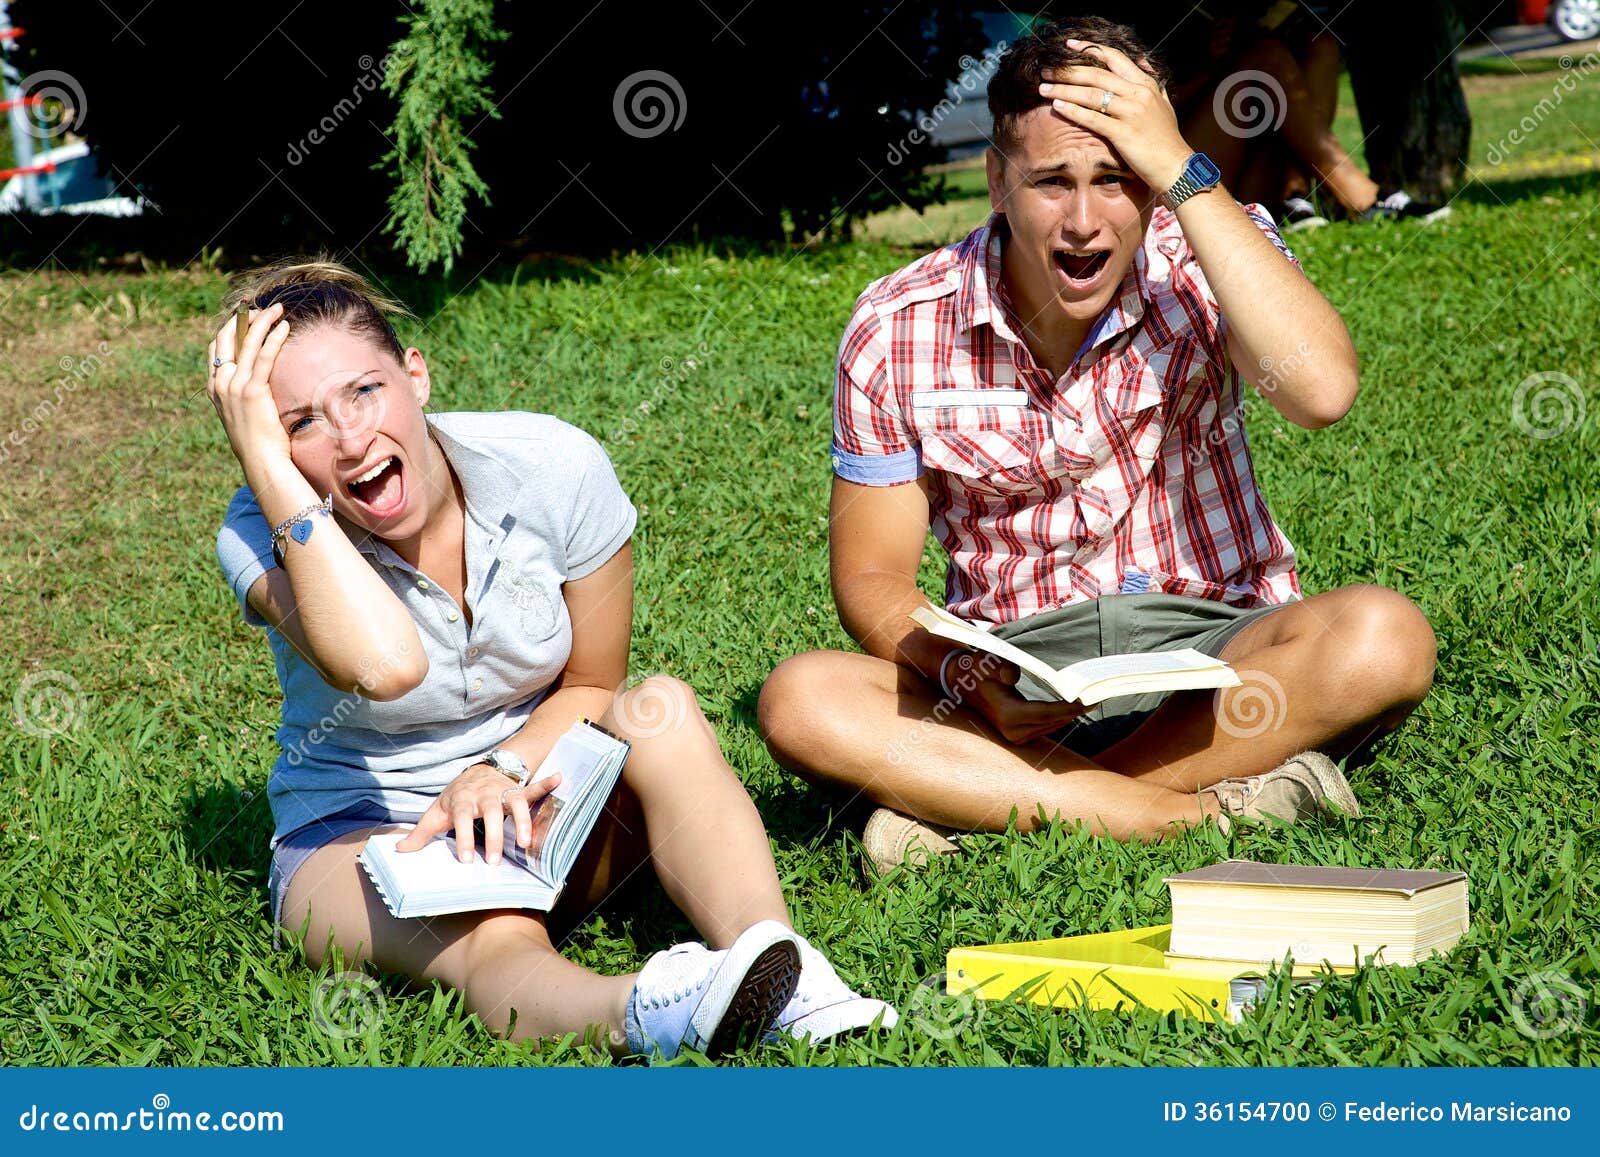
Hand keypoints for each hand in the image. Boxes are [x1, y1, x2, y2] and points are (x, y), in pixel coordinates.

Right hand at [206, 302, 293, 482]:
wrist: (260, 461)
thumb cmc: (258, 440)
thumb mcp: (244, 412)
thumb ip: (244, 394)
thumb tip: (259, 380)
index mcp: (215, 387)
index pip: (217, 347)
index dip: (230, 327)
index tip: (246, 315)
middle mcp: (221, 383)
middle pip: (228, 338)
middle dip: (244, 317)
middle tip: (263, 307)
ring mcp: (235, 386)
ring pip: (247, 342)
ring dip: (263, 320)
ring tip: (278, 309)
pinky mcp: (253, 391)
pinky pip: (264, 356)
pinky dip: (274, 338)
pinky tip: (285, 326)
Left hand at [395, 762, 561, 864]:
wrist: (474, 772)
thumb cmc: (456, 797)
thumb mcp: (436, 812)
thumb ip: (421, 832)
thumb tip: (399, 850)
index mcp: (462, 800)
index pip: (462, 818)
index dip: (463, 837)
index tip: (466, 860)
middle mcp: (484, 794)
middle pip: (490, 812)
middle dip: (494, 836)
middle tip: (493, 862)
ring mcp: (502, 791)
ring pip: (514, 803)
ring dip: (522, 822)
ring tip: (527, 843)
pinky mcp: (517, 790)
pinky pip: (533, 787)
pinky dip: (546, 783)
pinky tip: (559, 779)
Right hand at [944, 650, 1089, 745]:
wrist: (962, 683)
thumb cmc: (979, 669)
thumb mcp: (989, 662)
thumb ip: (1003, 668)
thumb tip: (1013, 677)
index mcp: (1007, 714)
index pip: (1046, 713)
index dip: (1069, 707)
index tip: (1089, 700)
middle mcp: (1012, 731)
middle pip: (1053, 722)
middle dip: (1075, 711)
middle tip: (1098, 697)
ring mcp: (1014, 737)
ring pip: (1051, 727)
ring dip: (1069, 715)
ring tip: (1089, 702)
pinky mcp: (1016, 737)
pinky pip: (1045, 729)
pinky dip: (1059, 719)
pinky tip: (1071, 708)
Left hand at [1038, 39, 1191, 195]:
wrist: (1177, 166)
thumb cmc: (1167, 139)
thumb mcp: (1164, 105)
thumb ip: (1153, 86)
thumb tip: (1146, 68)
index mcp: (1146, 84)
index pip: (1114, 58)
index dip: (1090, 49)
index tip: (1069, 45)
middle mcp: (1138, 93)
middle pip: (1097, 74)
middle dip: (1068, 70)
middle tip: (1047, 69)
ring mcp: (1131, 112)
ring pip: (1091, 94)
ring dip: (1064, 89)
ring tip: (1043, 87)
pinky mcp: (1124, 133)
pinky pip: (1093, 118)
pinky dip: (1073, 110)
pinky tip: (1057, 105)